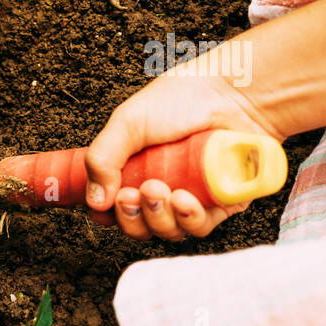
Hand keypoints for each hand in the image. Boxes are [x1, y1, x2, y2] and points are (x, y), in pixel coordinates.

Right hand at [84, 59, 277, 241]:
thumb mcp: (129, 122)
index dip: (108, 213)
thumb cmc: (181, 99)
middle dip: (132, 218)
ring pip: (168, 231)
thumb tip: (93, 199)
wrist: (231, 95)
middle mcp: (162, 185)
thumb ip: (103, 157)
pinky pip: (200, 227)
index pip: (113, 207)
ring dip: (159, 218)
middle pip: (138, 225)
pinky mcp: (220, 204)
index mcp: (135, 167)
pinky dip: (189, 219)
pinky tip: (185, 199)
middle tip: (132, 196)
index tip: (108, 202)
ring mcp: (191, 196)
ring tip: (160, 190)